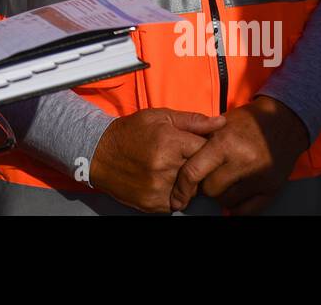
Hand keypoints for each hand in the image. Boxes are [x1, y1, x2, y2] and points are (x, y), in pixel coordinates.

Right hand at [89, 108, 226, 212]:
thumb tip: (221, 123)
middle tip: (182, 159)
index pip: (207, 149)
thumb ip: (192, 121)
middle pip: (201, 172)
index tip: (196, 146)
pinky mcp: (153, 203)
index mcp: (170, 142)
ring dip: (186, 182)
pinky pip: (176, 202)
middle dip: (197, 166)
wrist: (99, 152)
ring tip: (171, 169)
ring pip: (190, 190)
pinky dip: (174, 194)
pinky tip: (162, 181)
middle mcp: (166, 166)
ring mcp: (159, 187)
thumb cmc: (132, 131)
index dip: (204, 147)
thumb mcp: (160, 117)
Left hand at [170, 95, 309, 214]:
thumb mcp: (220, 124)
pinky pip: (248, 210)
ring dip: (223, 195)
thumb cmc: (248, 121)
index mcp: (225, 142)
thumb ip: (201, 142)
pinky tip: (236, 195)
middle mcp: (243, 160)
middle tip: (209, 176)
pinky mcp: (272, 187)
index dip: (182, 187)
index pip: (194, 171)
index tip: (177, 197)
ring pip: (227, 201)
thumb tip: (180, 165)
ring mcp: (259, 176)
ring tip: (226, 181)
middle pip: (210, 189)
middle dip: (206, 185)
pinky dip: (238, 206)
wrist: (285, 120)